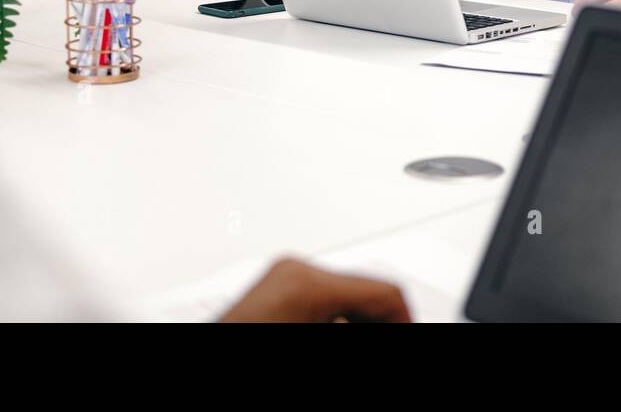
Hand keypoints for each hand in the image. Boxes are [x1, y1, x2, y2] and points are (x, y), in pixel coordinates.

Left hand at [218, 258, 410, 322]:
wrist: (210, 352)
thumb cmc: (249, 337)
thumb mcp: (324, 334)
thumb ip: (362, 324)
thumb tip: (394, 319)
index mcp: (307, 281)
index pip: (383, 289)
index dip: (404, 317)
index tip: (409, 326)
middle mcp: (294, 268)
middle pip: (364, 286)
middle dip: (380, 317)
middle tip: (393, 328)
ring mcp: (282, 274)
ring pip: (343, 290)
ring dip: (357, 317)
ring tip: (363, 331)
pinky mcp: (274, 285)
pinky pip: (320, 294)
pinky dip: (335, 315)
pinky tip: (335, 329)